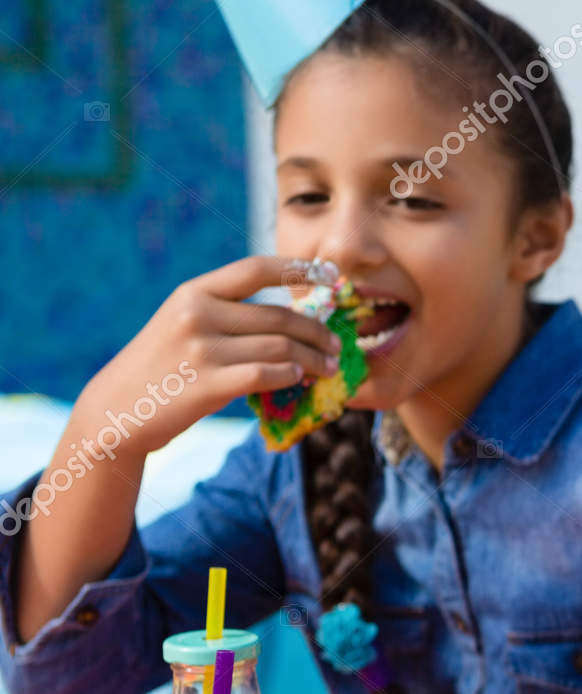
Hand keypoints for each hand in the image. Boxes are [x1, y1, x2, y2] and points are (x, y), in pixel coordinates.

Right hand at [80, 255, 343, 455]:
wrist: (117, 408)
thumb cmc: (161, 367)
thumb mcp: (184, 324)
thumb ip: (227, 313)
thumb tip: (294, 318)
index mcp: (194, 292)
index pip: (255, 269)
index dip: (298, 268)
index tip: (329, 275)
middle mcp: (198, 314)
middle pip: (279, 316)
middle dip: (316, 331)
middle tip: (335, 345)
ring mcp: (201, 350)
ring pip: (280, 348)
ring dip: (313, 359)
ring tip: (328, 368)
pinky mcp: (207, 385)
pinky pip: (266, 375)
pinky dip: (290, 377)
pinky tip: (298, 379)